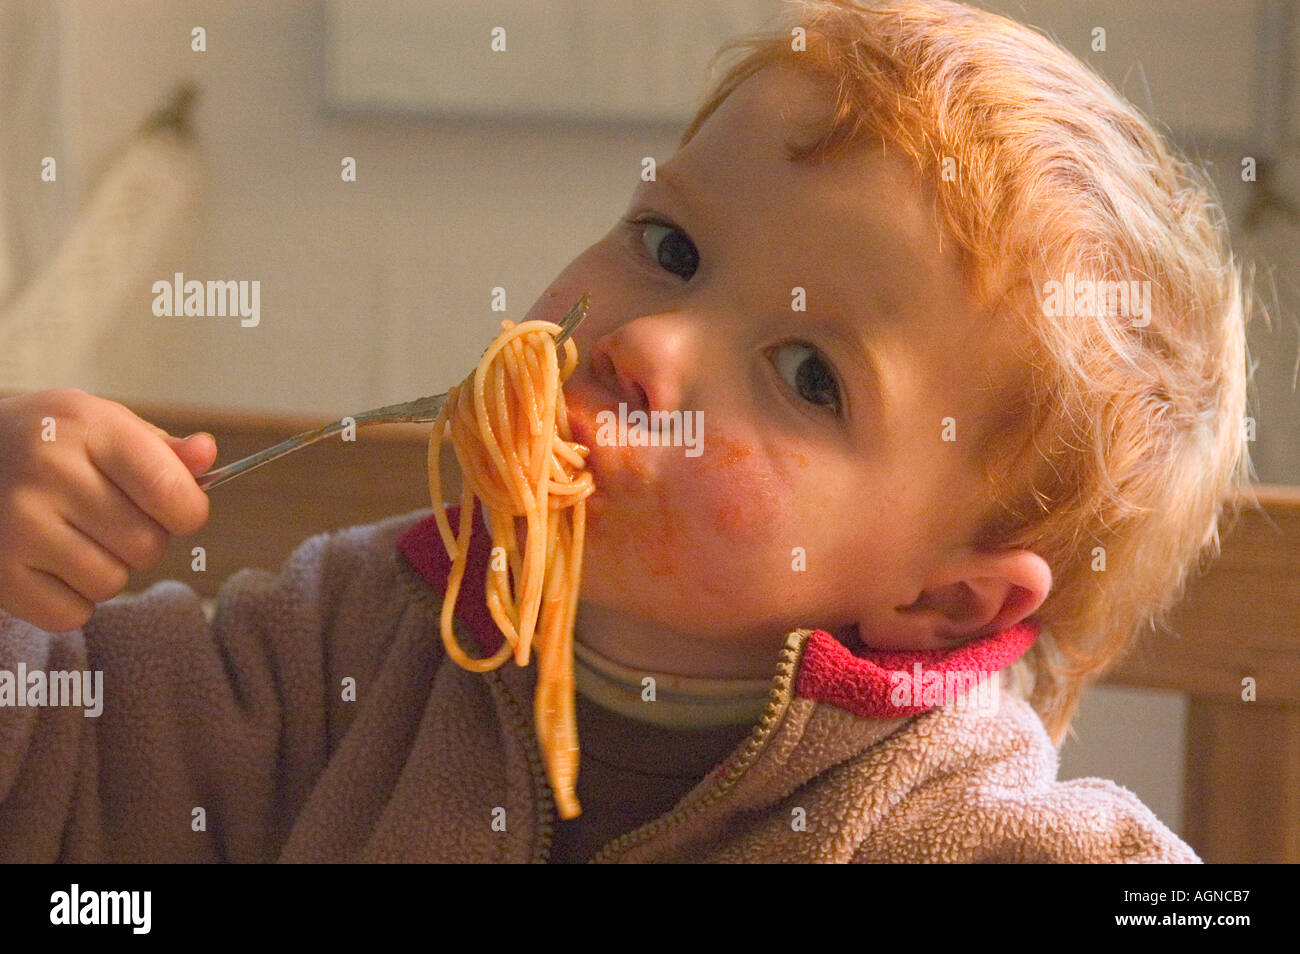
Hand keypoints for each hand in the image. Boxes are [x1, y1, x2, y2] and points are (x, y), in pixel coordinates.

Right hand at [0, 388, 216, 630]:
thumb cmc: (50, 446)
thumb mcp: (103, 428)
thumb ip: (163, 451)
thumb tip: (207, 454)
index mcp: (87, 427)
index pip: (171, 492)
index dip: (188, 512)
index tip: (175, 508)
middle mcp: (47, 471)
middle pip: (148, 546)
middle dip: (142, 540)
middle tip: (107, 519)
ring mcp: (16, 524)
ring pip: (112, 583)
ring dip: (105, 570)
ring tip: (74, 537)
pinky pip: (71, 614)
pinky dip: (70, 600)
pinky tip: (48, 563)